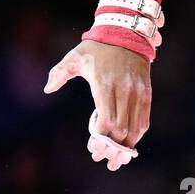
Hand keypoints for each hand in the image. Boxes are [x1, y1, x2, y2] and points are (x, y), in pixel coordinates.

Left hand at [44, 39, 153, 158]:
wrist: (127, 33)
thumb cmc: (97, 47)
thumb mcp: (75, 56)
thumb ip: (60, 72)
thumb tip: (47, 88)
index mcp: (104, 83)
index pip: (106, 120)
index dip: (100, 139)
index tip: (92, 149)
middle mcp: (123, 90)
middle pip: (121, 129)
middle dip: (111, 148)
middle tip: (101, 158)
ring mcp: (137, 92)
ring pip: (135, 129)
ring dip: (126, 148)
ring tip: (116, 160)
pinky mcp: (146, 93)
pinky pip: (144, 120)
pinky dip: (137, 135)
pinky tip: (128, 146)